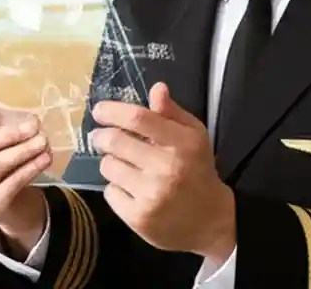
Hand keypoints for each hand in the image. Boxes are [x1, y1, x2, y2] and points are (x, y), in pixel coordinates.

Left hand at [89, 82, 235, 263]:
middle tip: (102, 138)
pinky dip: (116, 189)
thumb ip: (172, 112)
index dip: (112, 111)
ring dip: (111, 163)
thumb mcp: (193, 137)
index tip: (99, 110)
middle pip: (114, 141)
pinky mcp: (139, 217)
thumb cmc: (197, 171)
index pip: (138, 118)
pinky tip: (132, 190)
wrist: (211, 222)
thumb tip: (157, 88)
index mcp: (182, 143)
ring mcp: (151, 195)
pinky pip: (110, 192)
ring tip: (126, 167)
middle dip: (101, 137)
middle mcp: (167, 168)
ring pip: (108, 166)